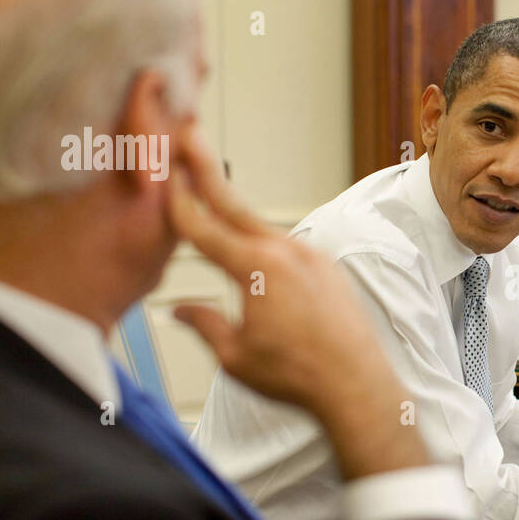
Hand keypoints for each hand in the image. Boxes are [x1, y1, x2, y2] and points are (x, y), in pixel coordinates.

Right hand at [167, 128, 427, 477]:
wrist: (357, 384)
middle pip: (234, 206)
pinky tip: (253, 243)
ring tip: (212, 190)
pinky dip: (264, 240)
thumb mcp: (235, 356)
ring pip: (262, 228)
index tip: (161, 175)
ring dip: (235, 212)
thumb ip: (204, 324)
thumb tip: (179, 311)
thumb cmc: (298, 375)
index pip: (204, 227)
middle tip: (190, 135)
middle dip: (206, 171)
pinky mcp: (328, 268)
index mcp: (256, 268)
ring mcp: (312, 257)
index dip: (177, 202)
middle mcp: (286, 252)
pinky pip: (288, 247)